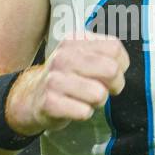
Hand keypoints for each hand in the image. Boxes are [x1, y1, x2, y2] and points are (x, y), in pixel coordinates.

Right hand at [7, 31, 127, 133]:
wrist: (32, 97)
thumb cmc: (68, 78)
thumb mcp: (83, 57)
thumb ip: (105, 54)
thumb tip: (122, 66)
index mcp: (74, 41)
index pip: (115, 48)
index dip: (121, 66)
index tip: (109, 74)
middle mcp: (63, 56)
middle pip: (111, 70)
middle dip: (114, 85)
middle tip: (103, 89)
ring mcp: (54, 79)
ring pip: (99, 94)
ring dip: (98, 102)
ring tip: (85, 98)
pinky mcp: (49, 102)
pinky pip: (84, 112)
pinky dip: (84, 114)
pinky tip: (73, 108)